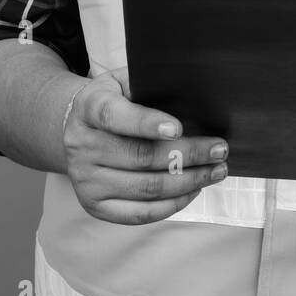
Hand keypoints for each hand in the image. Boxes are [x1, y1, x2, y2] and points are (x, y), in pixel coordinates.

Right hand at [62, 68, 228, 225]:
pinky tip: (193, 190)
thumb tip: (192, 95)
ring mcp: (86, 180)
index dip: (146, 123)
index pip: (116, 116)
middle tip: (219, 150)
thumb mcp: (122, 81)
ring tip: (215, 171)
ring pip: (146, 188)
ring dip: (188, 181)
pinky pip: (139, 213)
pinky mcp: (95, 206)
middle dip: (188, 155)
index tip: (179, 127)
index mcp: (89, 108)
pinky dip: (172, 204)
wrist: (75, 128)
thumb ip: (148, 84)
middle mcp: (83, 146)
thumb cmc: (112, 101)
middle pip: (140, 157)